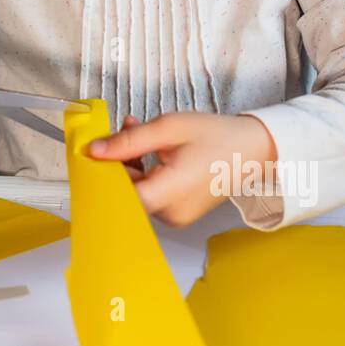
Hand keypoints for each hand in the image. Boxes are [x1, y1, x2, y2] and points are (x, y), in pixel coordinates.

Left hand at [85, 112, 276, 226]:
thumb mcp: (168, 128)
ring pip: (136, 192)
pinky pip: (149, 194)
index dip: (102, 176)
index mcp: (169, 193)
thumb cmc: (218, 137)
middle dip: (117, 161)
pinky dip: (143, 172)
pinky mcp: (176, 213)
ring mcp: (174, 217)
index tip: (91, 156)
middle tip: (122, 130)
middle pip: (125, 192)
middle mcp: (170, 213)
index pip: (119, 197)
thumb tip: (95, 151)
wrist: (253, 149)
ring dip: (129, 163)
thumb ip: (128, 141)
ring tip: (138, 131)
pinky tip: (148, 148)